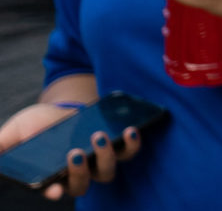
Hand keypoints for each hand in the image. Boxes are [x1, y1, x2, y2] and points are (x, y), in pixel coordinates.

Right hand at [0, 104, 140, 200]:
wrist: (61, 107)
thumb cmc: (36, 123)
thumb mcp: (16, 131)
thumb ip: (2, 144)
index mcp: (50, 175)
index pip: (52, 190)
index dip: (54, 191)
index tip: (55, 190)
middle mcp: (75, 173)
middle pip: (81, 184)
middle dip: (80, 172)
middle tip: (75, 153)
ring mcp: (96, 162)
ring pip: (105, 172)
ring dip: (105, 157)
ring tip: (98, 137)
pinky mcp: (115, 147)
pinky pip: (128, 152)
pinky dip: (132, 144)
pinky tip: (130, 130)